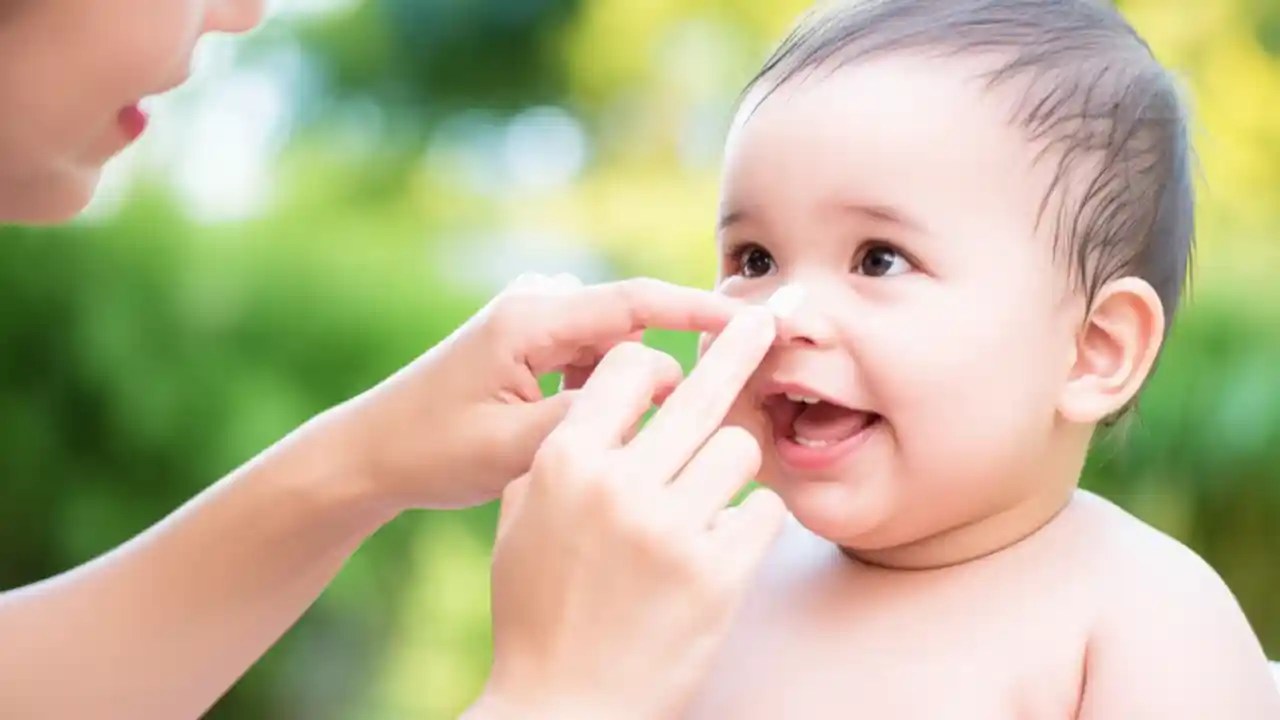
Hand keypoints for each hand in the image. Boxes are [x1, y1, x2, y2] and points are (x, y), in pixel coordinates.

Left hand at [313, 274, 744, 510]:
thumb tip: (667, 391)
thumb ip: (595, 417)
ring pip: (613, 349)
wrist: (371, 453)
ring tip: (637, 438)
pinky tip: (594, 435)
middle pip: (630, 325)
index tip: (754, 322)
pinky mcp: (529, 346)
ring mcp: (531, 323)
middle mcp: (536, 307)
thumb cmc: (433, 450)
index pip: (636, 302)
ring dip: (631, 387)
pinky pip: (590, 361)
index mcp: (531, 319)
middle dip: (670, 364)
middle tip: (705, 412)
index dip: (700, 311)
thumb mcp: (516, 447)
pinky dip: (607, 392)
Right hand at [472, 309, 786, 719]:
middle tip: (764, 318)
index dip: (657, 366)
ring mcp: (671, 530)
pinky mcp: (718, 576)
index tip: (676, 370)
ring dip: (730, 467)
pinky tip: (719, 548)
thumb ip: (560, 455)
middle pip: (701, 392)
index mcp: (565, 462)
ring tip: (705, 500)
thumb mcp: (523, 521)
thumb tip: (607, 402)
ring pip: (739, 449)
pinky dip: (748, 524)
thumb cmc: (536, 610)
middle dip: (738, 348)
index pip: (629, 368)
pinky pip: (763, 512)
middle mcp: (618, 486)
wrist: (561, 707)